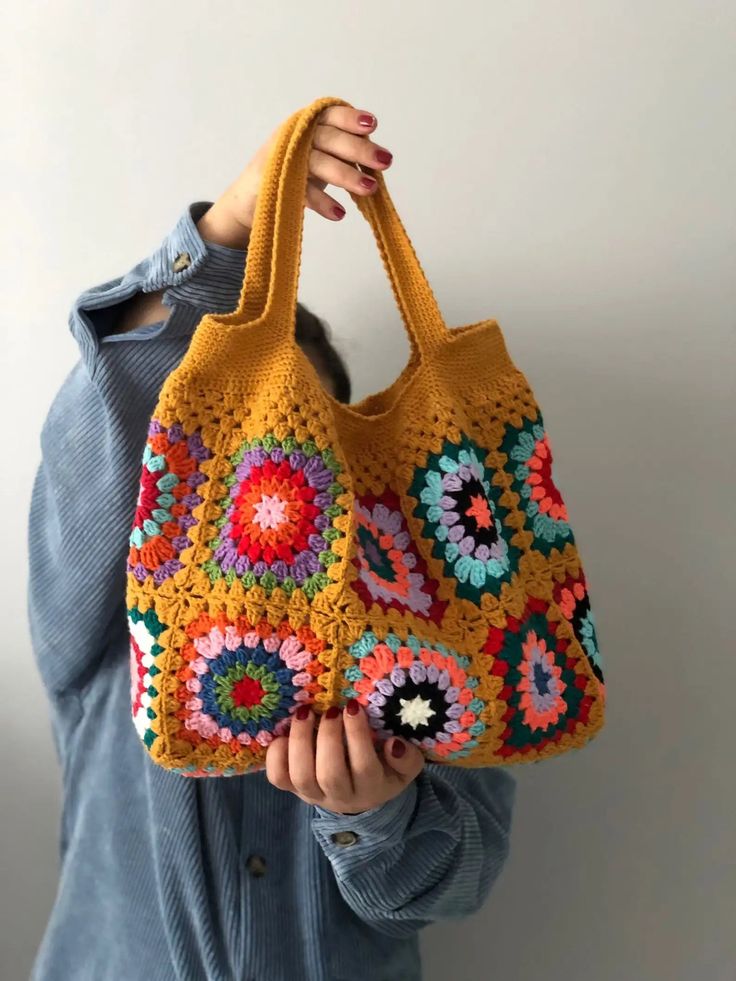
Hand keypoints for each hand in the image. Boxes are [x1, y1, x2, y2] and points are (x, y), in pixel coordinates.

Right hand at [196, 105, 392, 248]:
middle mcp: (294, 136)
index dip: (350, 118)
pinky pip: (302, 192)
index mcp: (307, 124)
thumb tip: (379, 155)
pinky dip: (322, 202)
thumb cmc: (292, 174)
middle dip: (358, 149)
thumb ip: (343, 152)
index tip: (371, 125)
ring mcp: (282, 159)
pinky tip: (339, 213)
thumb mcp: (318, 156)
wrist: (250, 200)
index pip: (331, 115)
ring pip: (318, 162)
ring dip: (346, 175)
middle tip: (385, 161)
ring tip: (369, 188)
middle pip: (329, 138)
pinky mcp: (273, 184)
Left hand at [265, 699, 424, 814]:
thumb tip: (393, 744)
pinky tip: (286, 732)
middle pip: (329, 775)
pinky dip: (277, 754)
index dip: (357, 736)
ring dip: (300, 741)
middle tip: (332, 710)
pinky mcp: (291, 787)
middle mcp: (339, 796)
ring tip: (305, 713)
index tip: (353, 707)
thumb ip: (407, 758)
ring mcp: (312, 794)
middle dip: (328, 737)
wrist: (361, 794)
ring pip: (300, 777)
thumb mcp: (405, 766)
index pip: (364, 767)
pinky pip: (278, 777)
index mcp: (371, 788)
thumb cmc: (384, 769)